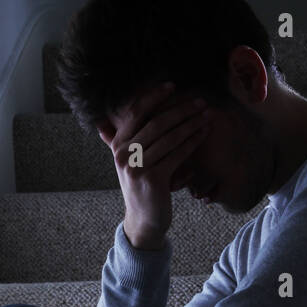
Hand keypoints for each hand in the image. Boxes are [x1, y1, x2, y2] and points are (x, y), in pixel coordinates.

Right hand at [97, 82, 211, 248]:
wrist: (144, 219)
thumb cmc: (140, 187)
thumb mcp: (125, 163)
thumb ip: (113, 141)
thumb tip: (100, 123)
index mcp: (117, 144)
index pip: (136, 112)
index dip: (154, 97)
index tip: (172, 86)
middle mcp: (124, 154)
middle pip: (156, 123)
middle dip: (181, 110)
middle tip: (199, 101)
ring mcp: (137, 167)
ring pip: (169, 138)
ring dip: (191, 124)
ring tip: (206, 115)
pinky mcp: (153, 179)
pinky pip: (176, 154)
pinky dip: (192, 142)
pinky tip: (203, 134)